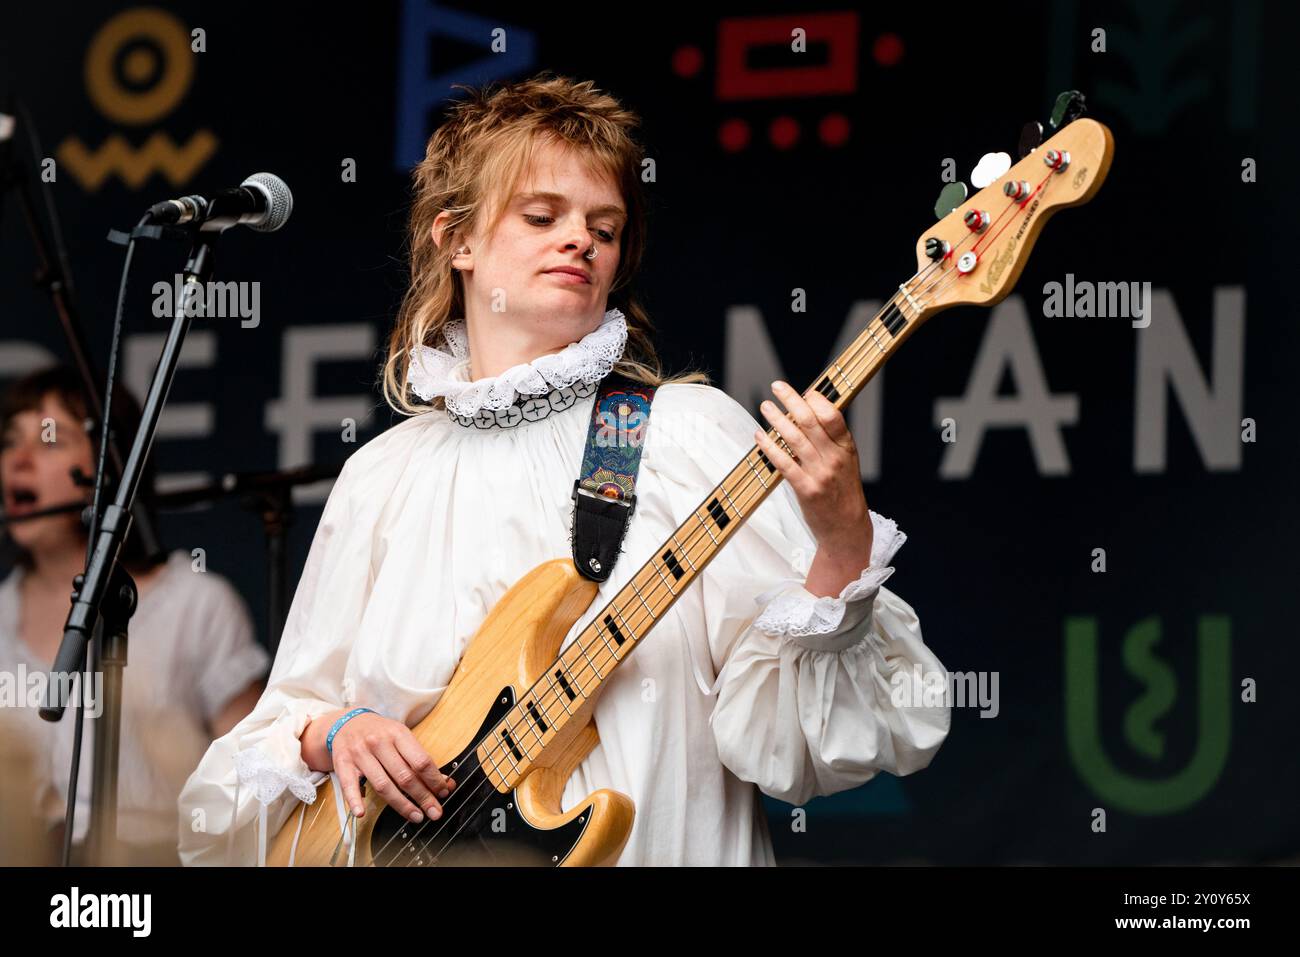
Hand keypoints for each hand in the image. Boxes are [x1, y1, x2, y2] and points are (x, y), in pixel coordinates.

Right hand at [304, 710, 456, 823]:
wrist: (347, 722)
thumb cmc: (379, 732)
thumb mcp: (401, 736)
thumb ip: (419, 758)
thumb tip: (444, 781)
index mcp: (398, 733)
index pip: (421, 760)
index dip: (434, 779)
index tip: (443, 792)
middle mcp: (379, 743)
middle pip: (404, 776)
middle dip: (423, 797)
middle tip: (434, 811)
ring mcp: (360, 754)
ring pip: (383, 785)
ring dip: (401, 804)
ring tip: (416, 816)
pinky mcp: (343, 764)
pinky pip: (349, 785)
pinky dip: (354, 800)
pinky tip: (361, 812)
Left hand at [754, 380, 871, 561]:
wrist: (847, 527)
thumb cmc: (843, 491)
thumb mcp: (846, 461)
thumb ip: (831, 439)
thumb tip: (809, 412)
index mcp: (846, 448)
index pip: (832, 415)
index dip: (816, 400)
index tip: (803, 392)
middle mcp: (834, 458)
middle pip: (810, 421)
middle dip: (791, 400)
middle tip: (777, 387)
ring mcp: (820, 474)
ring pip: (795, 439)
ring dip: (777, 419)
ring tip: (765, 407)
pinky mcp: (806, 489)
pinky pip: (783, 463)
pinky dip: (769, 447)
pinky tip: (760, 436)